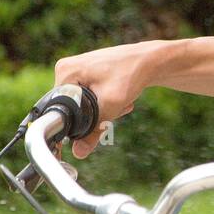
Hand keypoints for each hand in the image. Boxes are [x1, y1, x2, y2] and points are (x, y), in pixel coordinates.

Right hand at [53, 39, 165, 158]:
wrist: (152, 60)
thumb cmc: (131, 74)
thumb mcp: (110, 105)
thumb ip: (93, 131)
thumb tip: (78, 153)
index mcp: (64, 71)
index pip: (61, 108)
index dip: (79, 120)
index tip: (102, 117)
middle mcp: (67, 68)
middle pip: (73, 108)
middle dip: (97, 114)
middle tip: (116, 107)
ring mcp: (78, 70)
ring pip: (85, 105)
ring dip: (105, 109)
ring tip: (122, 102)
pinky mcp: (89, 74)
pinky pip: (92, 98)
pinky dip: (108, 101)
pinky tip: (122, 99)